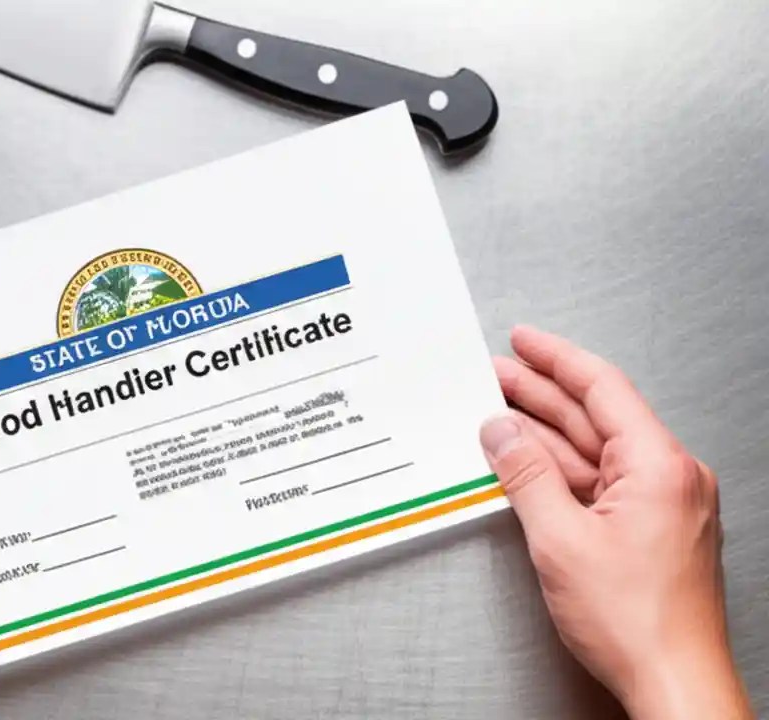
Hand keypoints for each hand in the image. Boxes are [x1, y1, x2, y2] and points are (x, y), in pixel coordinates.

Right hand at [479, 326, 751, 719]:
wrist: (671, 680)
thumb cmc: (638, 623)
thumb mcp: (560, 540)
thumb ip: (525, 475)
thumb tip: (500, 432)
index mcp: (659, 467)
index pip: (602, 389)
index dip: (555, 359)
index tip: (523, 341)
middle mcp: (669, 478)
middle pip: (595, 418)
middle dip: (540, 394)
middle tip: (493, 374)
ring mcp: (662, 505)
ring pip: (593, 453)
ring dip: (544, 435)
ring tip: (496, 414)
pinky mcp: (650, 529)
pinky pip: (598, 484)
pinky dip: (558, 472)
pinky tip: (524, 465)